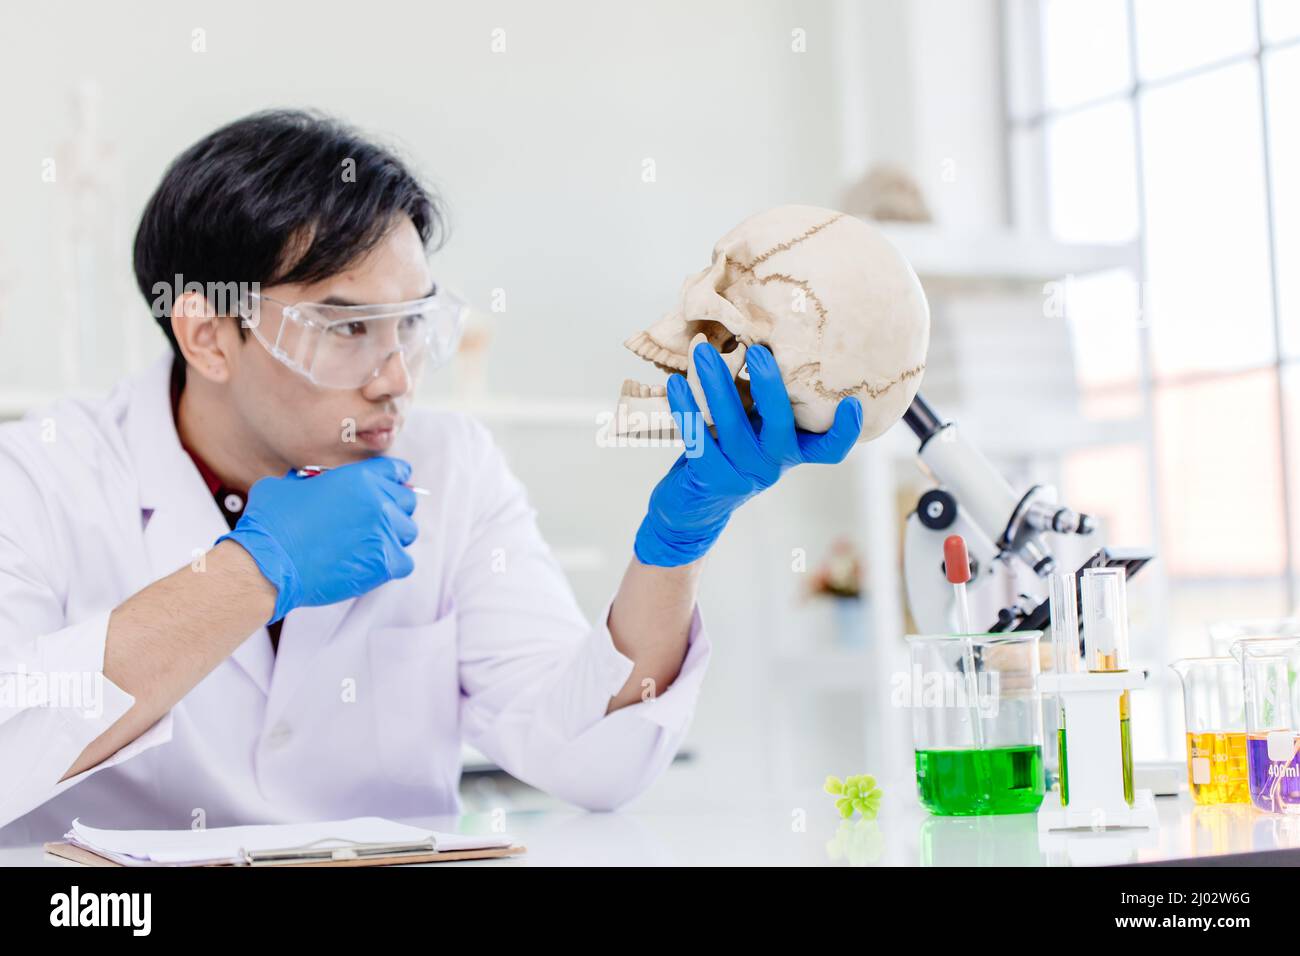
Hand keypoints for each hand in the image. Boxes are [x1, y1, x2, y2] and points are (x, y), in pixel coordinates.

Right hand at [218, 456, 418, 622]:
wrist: (269, 564)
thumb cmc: (272, 524)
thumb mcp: (288, 485)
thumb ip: (312, 480)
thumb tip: (314, 483)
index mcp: (358, 478)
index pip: (396, 471)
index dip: (394, 479)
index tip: (392, 487)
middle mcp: (377, 502)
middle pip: (406, 502)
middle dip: (393, 509)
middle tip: (374, 521)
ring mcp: (384, 533)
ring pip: (407, 532)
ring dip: (392, 537)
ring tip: (368, 545)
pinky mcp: (384, 563)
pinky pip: (404, 562)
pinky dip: (390, 564)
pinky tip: (370, 564)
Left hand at [634, 341, 862, 566]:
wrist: (693, 508)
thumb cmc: (729, 453)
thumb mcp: (756, 431)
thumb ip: (764, 403)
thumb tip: (760, 339)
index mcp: (793, 450)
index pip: (829, 448)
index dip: (845, 430)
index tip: (853, 402)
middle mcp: (774, 463)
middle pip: (780, 424)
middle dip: (769, 385)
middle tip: (757, 350)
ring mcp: (743, 473)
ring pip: (731, 423)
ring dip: (715, 382)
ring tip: (702, 351)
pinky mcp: (710, 477)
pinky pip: (697, 435)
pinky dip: (685, 405)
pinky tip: (676, 382)